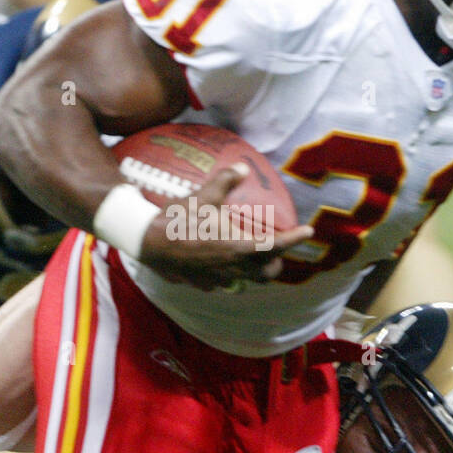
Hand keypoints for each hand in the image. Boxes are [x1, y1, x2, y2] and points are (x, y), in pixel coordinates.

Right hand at [138, 165, 313, 290]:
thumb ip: (226, 181)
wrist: (146, 242)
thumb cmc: (177, 219)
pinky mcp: (202, 284)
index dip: (294, 239)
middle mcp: (232, 267)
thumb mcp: (203, 196)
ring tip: (250, 255)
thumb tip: (242, 167)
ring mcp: (217, 279)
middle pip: (267, 273)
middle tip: (273, 246)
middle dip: (274, 262)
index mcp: (237, 246)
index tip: (307, 231)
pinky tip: (219, 261)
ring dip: (253, 270)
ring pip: (246, 281)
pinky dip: (228, 274)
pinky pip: (223, 283)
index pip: (275, 246)